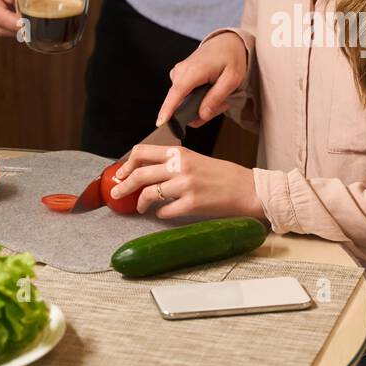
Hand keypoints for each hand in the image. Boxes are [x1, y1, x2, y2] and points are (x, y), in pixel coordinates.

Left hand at [110, 144, 263, 219]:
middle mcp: (181, 167)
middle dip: (123, 185)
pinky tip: (164, 213)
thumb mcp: (196, 160)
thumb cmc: (224, 175)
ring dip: (140, 202)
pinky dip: (160, 213)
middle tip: (117, 193)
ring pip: (149, 194)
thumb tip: (148, 171)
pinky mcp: (192, 204)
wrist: (248, 189)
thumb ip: (173, 163)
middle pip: (140, 174)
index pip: (142, 152)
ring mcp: (186, 186)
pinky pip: (165, 211)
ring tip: (140, 207)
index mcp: (181, 153)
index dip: (127, 164)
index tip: (122, 173)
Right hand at [155, 31, 247, 128]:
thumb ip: (216, 98)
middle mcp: (180, 72)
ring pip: (184, 102)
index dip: (168, 109)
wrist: (226, 42)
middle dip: (201, 111)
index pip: (177, 93)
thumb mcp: (232, 79)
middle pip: (181, 104)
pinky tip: (210, 90)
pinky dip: (198, 98)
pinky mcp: (178, 76)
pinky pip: (184, 96)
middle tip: (222, 104)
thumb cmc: (231, 58)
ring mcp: (177, 74)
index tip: (160, 123)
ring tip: (219, 94)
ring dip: (202, 104)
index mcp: (193, 71)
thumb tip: (202, 115)